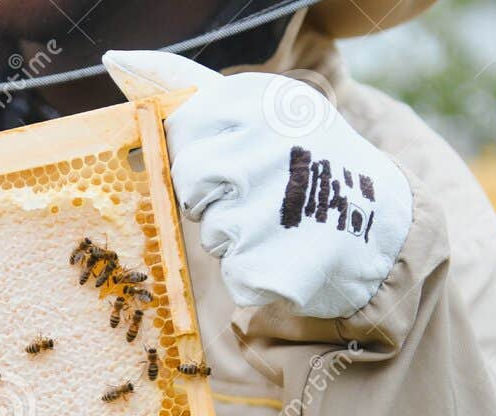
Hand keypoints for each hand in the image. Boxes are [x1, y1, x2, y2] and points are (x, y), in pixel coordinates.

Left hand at [103, 51, 411, 319]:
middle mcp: (260, 146)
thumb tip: (115, 60)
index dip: (206, 152)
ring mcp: (267, 205)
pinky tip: (291, 254)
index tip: (242, 154)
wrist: (381, 221)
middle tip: (268, 192)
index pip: (182, 132)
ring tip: (283, 222)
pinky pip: (235, 274)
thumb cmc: (302, 161)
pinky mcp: (268, 263)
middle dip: (217, 198)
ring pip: (211, 232)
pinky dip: (257, 274)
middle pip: (188, 185)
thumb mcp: (254, 107)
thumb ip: (183, 84)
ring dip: (238, 238)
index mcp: (253, 101)